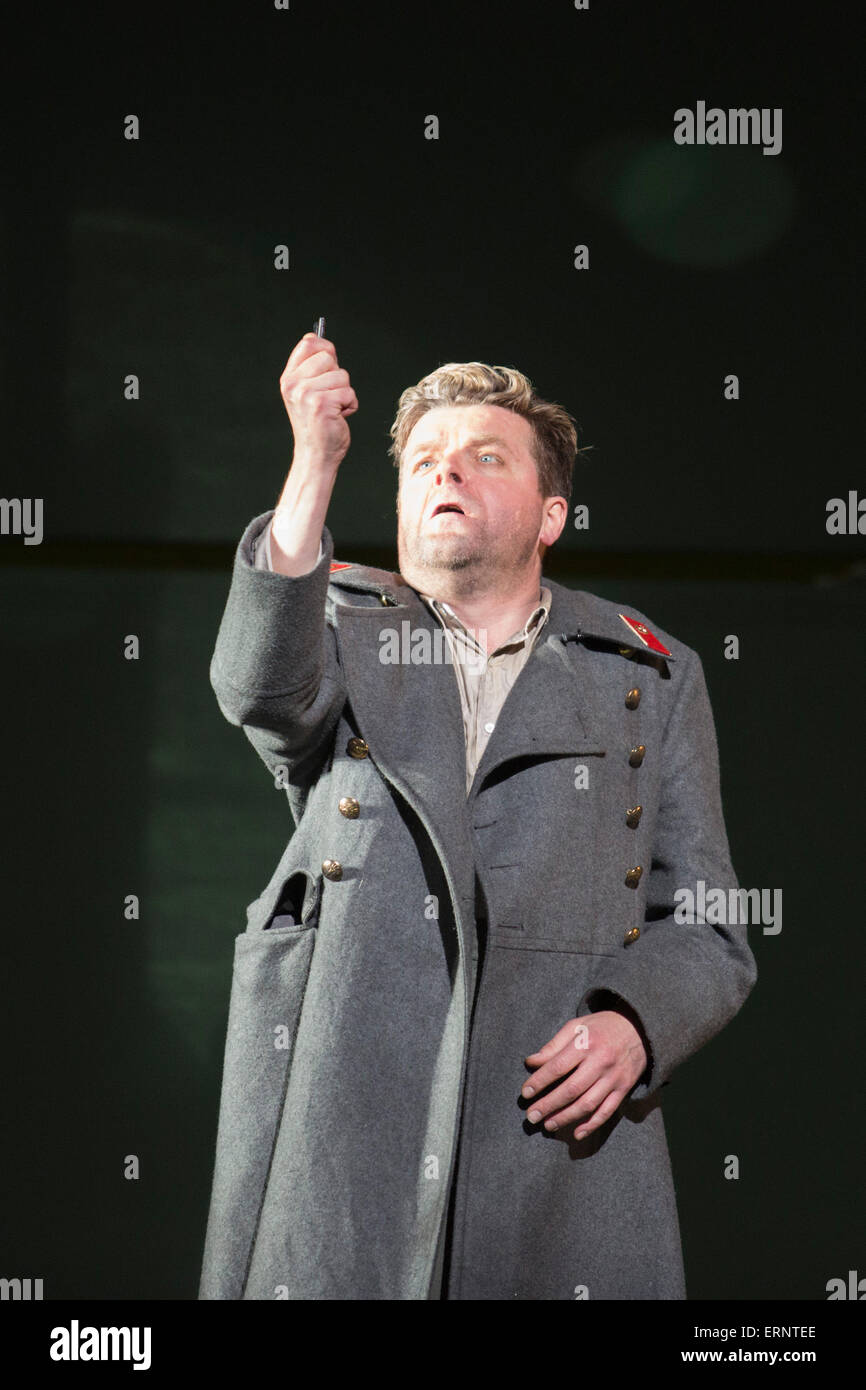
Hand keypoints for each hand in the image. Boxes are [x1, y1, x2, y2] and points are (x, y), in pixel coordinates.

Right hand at [278, 330, 358, 473]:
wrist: (315, 455)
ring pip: (342, 376)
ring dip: (345, 393)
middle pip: (329, 357)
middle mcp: (293, 384)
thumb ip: (312, 369)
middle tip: (330, 397)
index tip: (330, 363)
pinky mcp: (322, 404)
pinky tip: (339, 417)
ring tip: (334, 409)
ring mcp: (306, 394)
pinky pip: (349, 393)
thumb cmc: (317, 424)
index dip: (325, 349)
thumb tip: (321, 342)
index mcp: (288, 379)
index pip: (308, 343)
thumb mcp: (307, 392)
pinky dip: (351, 405)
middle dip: (337, 376)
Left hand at [521, 1010, 647, 1140]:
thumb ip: (554, 1045)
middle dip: (549, 1105)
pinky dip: (592, 1125)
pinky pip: (607, 1111)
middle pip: (571, 1089)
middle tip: (531, 1116)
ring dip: (566, 1117)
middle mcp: (601, 1062)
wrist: (640, 1029)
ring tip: (548, 1124)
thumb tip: (531, 1062)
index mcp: (586, 1043)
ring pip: (588, 1104)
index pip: (558, 1066)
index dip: (540, 1081)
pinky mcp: (624, 1089)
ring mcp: (614, 1078)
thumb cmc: (602, 1026)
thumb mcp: (577, 1026)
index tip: (525, 1093)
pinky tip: (577, 1133)